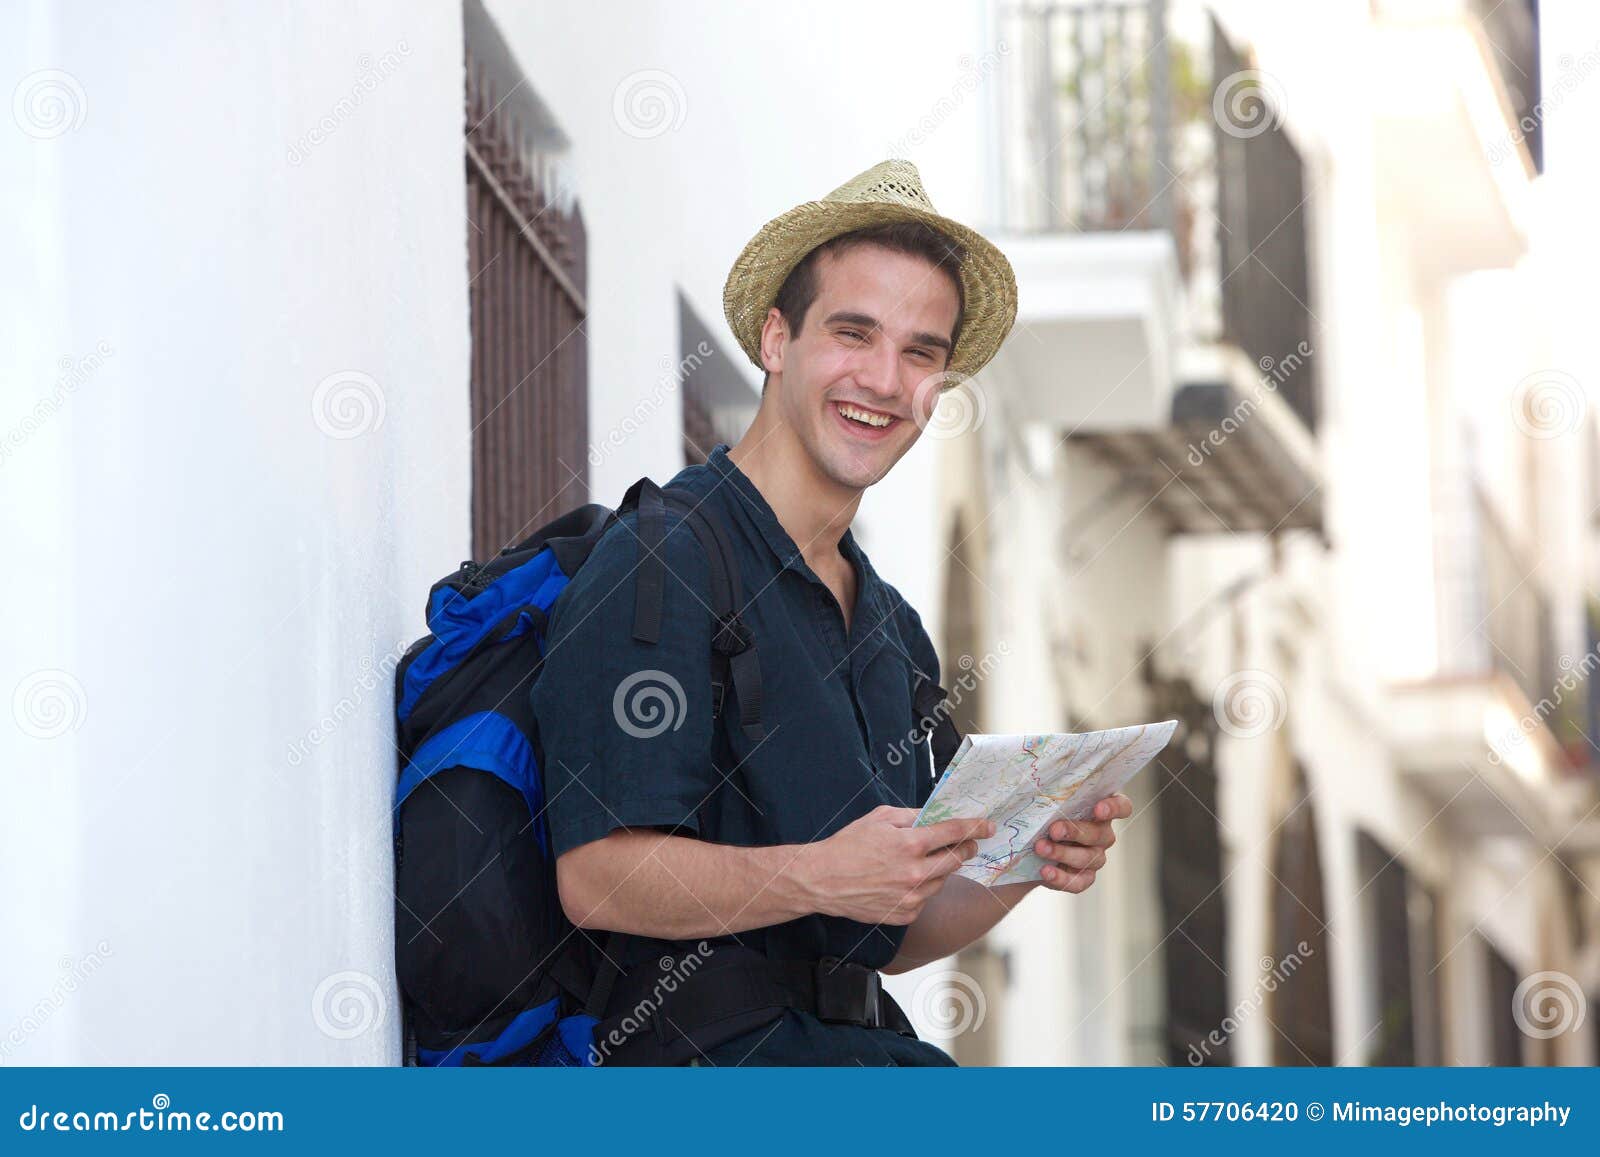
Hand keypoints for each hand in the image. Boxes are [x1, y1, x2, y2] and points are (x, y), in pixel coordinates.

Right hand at [799, 805, 994, 925]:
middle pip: (957, 860)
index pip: (954, 833)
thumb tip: (936, 815)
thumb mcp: (880, 818)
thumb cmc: (848, 845)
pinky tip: (902, 882)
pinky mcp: (905, 915)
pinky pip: (925, 899)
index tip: (988, 826)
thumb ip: (912, 815)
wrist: (823, 880)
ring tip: (917, 863)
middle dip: (965, 849)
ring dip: (938, 870)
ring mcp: (912, 897)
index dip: (975, 827)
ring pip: (941, 881)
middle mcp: (915, 873)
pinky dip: (921, 889)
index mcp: (910, 844)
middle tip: (966, 844)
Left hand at [1033, 793, 1132, 893]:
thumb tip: (1032, 778)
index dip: (1115, 808)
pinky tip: (1045, 871)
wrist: (1027, 847)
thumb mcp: (1044, 801)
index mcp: (1099, 810)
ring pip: (1088, 858)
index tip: (1098, 808)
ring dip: (1063, 853)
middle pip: (1100, 834)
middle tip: (1053, 829)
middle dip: (1076, 831)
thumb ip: (1048, 792)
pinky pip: (1079, 882)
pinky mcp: (1084, 877)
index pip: (1122, 806)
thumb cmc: (1041, 815)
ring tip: (1040, 847)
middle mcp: (1102, 833)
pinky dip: (1061, 878)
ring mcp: (1095, 857)